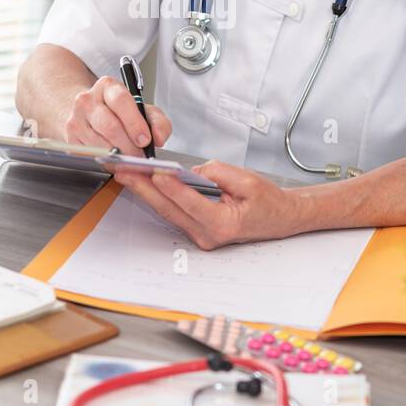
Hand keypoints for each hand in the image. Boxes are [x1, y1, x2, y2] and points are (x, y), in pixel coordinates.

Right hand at [64, 75, 171, 155]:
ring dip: (119, 157)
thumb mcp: (142, 110)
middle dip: (129, 146)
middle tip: (141, 156)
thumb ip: (157, 121)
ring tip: (130, 159)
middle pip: (110, 127)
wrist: (87, 112)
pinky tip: (116, 161)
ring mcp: (75, 120)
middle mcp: (87, 101)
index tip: (145, 140)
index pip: (121, 101)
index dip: (135, 123)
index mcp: (107, 87)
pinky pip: (91, 156)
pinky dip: (107, 163)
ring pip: (100, 144)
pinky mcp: (70, 139)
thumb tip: (159, 138)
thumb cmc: (118, 111)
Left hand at [113, 160, 299, 249]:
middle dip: (145, 188)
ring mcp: (200, 235)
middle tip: (125, 172)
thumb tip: (192, 170)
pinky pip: (173, 212)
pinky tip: (145, 183)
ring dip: (146, 192)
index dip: (172, 186)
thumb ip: (218, 172)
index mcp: (223, 224)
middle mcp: (208, 234)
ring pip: (167, 211)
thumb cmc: (268, 202)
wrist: (279, 218)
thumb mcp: (248, 180)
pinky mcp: (196, 230)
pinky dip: (158, 196)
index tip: (156, 171)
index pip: (191, 202)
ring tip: (128, 174)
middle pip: (170, 209)